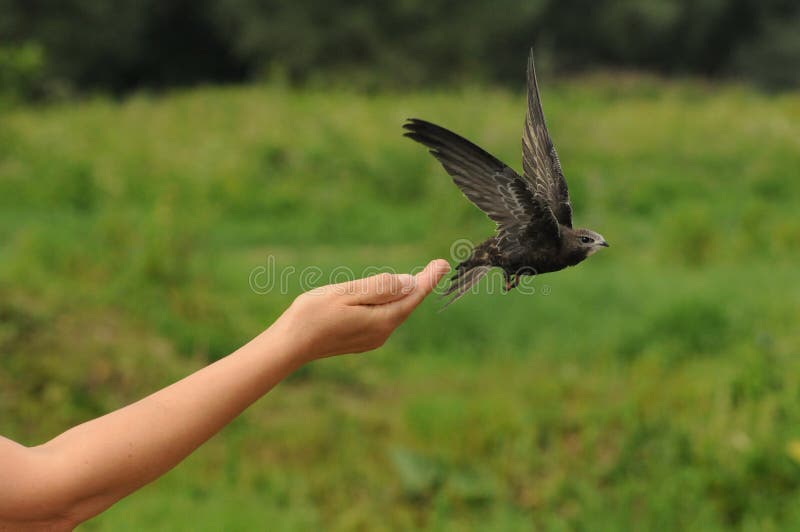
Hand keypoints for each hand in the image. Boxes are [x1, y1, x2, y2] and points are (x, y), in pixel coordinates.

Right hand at [272, 259, 450, 361]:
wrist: (289, 345)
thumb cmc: (313, 315)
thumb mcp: (346, 293)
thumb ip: (379, 288)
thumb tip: (409, 282)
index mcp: (381, 320)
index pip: (412, 296)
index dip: (428, 279)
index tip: (442, 264)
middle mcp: (381, 333)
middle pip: (406, 304)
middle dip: (419, 285)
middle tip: (436, 267)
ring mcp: (371, 339)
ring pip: (394, 312)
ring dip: (403, 295)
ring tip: (418, 279)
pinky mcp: (361, 341)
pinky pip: (383, 318)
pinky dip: (390, 304)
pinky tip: (389, 297)